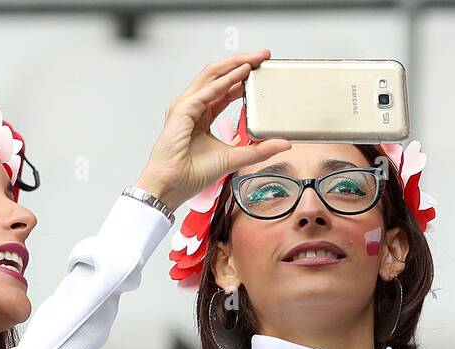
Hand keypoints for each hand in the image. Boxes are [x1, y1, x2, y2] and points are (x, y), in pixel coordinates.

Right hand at [135, 50, 290, 210]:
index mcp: (201, 116)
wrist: (172, 186)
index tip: (262, 71)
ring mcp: (186, 107)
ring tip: (255, 60)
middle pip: (219, 75)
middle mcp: (193, 108)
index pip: (224, 88)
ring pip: (212, 75)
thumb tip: (282, 144)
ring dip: (235, 65)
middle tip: (263, 56)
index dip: (243, 77)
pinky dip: (225, 81)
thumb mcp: (234, 158)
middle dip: (242, 62)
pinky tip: (241, 74)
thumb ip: (258, 150)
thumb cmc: (189, 175)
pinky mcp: (182, 111)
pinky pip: (207, 91)